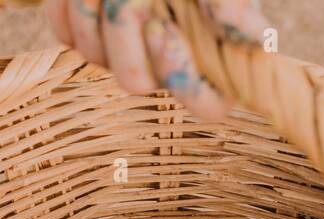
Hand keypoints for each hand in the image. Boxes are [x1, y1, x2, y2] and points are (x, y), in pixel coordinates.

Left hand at [44, 0, 269, 118]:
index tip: (165, 29)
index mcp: (209, 57)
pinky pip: (66, 33)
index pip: (208, 104)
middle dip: (126, 28)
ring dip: (95, 10)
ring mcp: (122, 51)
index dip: (182, 76)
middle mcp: (164, 63)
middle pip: (135, 81)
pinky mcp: (87, 32)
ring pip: (96, 57)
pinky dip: (70, 5)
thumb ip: (230, 4)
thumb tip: (257, 38)